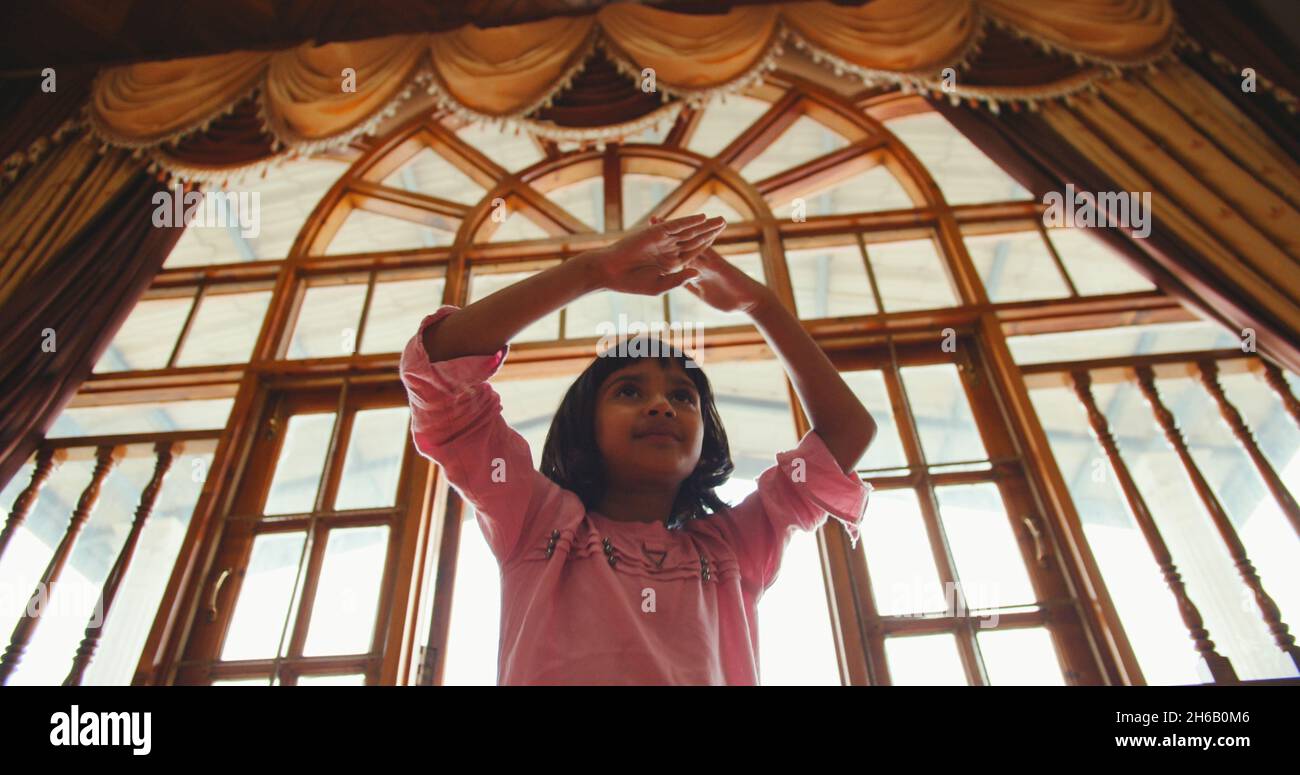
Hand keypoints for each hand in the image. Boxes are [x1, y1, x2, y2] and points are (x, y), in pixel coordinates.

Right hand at [585, 214, 725, 295]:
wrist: (610, 273)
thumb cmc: (631, 283)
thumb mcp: (659, 286)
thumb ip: (679, 279)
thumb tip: (697, 272)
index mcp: (671, 263)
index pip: (693, 253)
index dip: (707, 246)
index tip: (721, 243)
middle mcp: (668, 249)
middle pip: (694, 238)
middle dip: (710, 231)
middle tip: (724, 222)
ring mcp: (662, 240)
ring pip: (688, 231)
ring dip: (704, 225)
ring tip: (720, 219)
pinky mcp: (655, 233)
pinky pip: (676, 226)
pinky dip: (689, 221)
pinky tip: (702, 218)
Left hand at [650, 216, 768, 313]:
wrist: (749, 299)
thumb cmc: (728, 300)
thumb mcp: (703, 294)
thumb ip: (691, 285)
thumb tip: (677, 280)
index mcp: (693, 270)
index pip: (673, 256)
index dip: (661, 248)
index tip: (647, 241)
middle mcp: (699, 262)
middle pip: (678, 244)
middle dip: (665, 233)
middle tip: (651, 220)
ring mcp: (708, 260)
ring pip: (690, 241)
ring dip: (677, 230)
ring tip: (661, 218)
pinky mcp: (716, 262)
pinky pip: (704, 247)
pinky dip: (697, 236)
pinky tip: (688, 227)